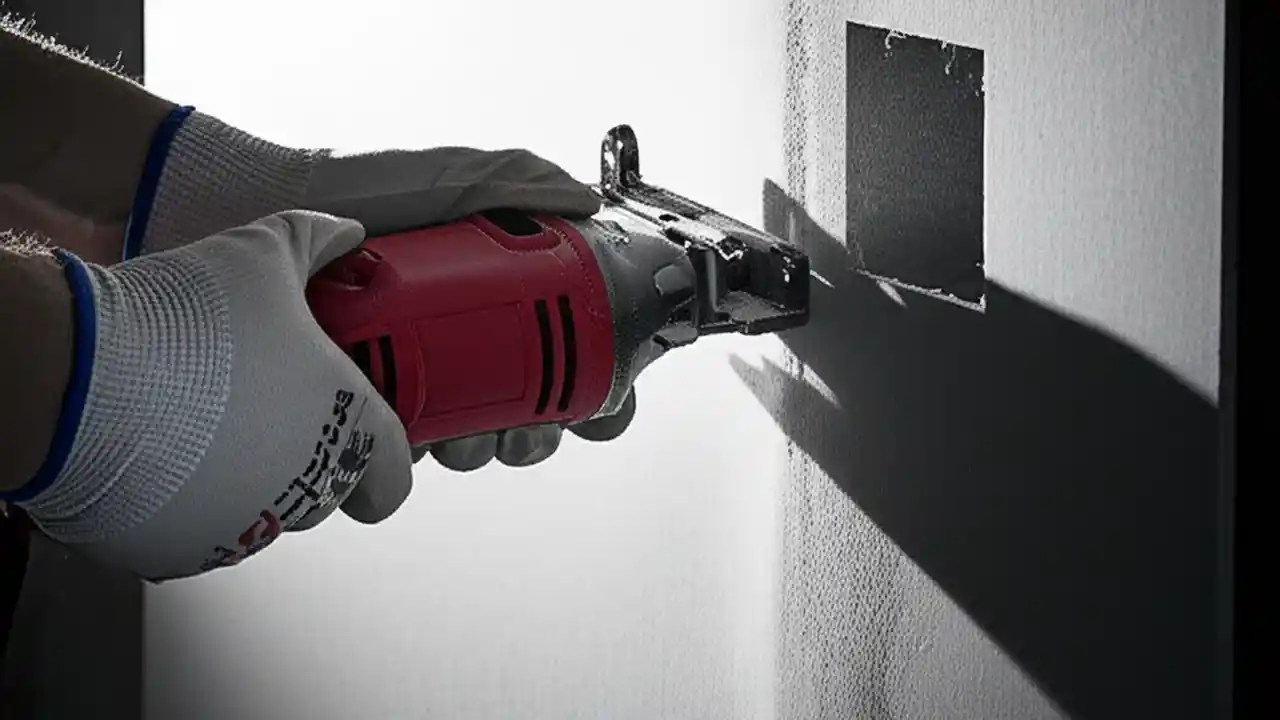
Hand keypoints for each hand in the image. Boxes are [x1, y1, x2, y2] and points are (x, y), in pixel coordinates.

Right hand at [12, 211, 410, 580]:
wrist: (78, 377)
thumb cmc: (185, 320)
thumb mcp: (263, 254)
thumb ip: (318, 242)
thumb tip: (346, 234)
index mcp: (348, 429)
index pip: (395, 478)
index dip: (384, 459)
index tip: (362, 436)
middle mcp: (304, 492)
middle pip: (328, 492)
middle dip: (309, 455)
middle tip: (275, 412)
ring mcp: (243, 531)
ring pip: (266, 514)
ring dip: (251, 478)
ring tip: (213, 422)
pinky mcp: (180, 554)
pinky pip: (201, 533)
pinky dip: (191, 502)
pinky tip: (168, 453)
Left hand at [126, 108, 630, 472]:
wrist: (229, 210)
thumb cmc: (334, 189)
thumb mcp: (436, 179)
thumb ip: (510, 180)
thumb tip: (583, 201)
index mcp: (486, 292)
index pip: (565, 346)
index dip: (594, 384)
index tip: (597, 405)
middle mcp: (452, 336)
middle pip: (528, 406)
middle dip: (538, 432)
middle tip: (526, 431)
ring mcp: (405, 371)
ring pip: (468, 435)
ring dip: (482, 448)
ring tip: (463, 433)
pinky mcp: (350, 403)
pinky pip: (393, 450)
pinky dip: (410, 457)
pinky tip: (406, 441)